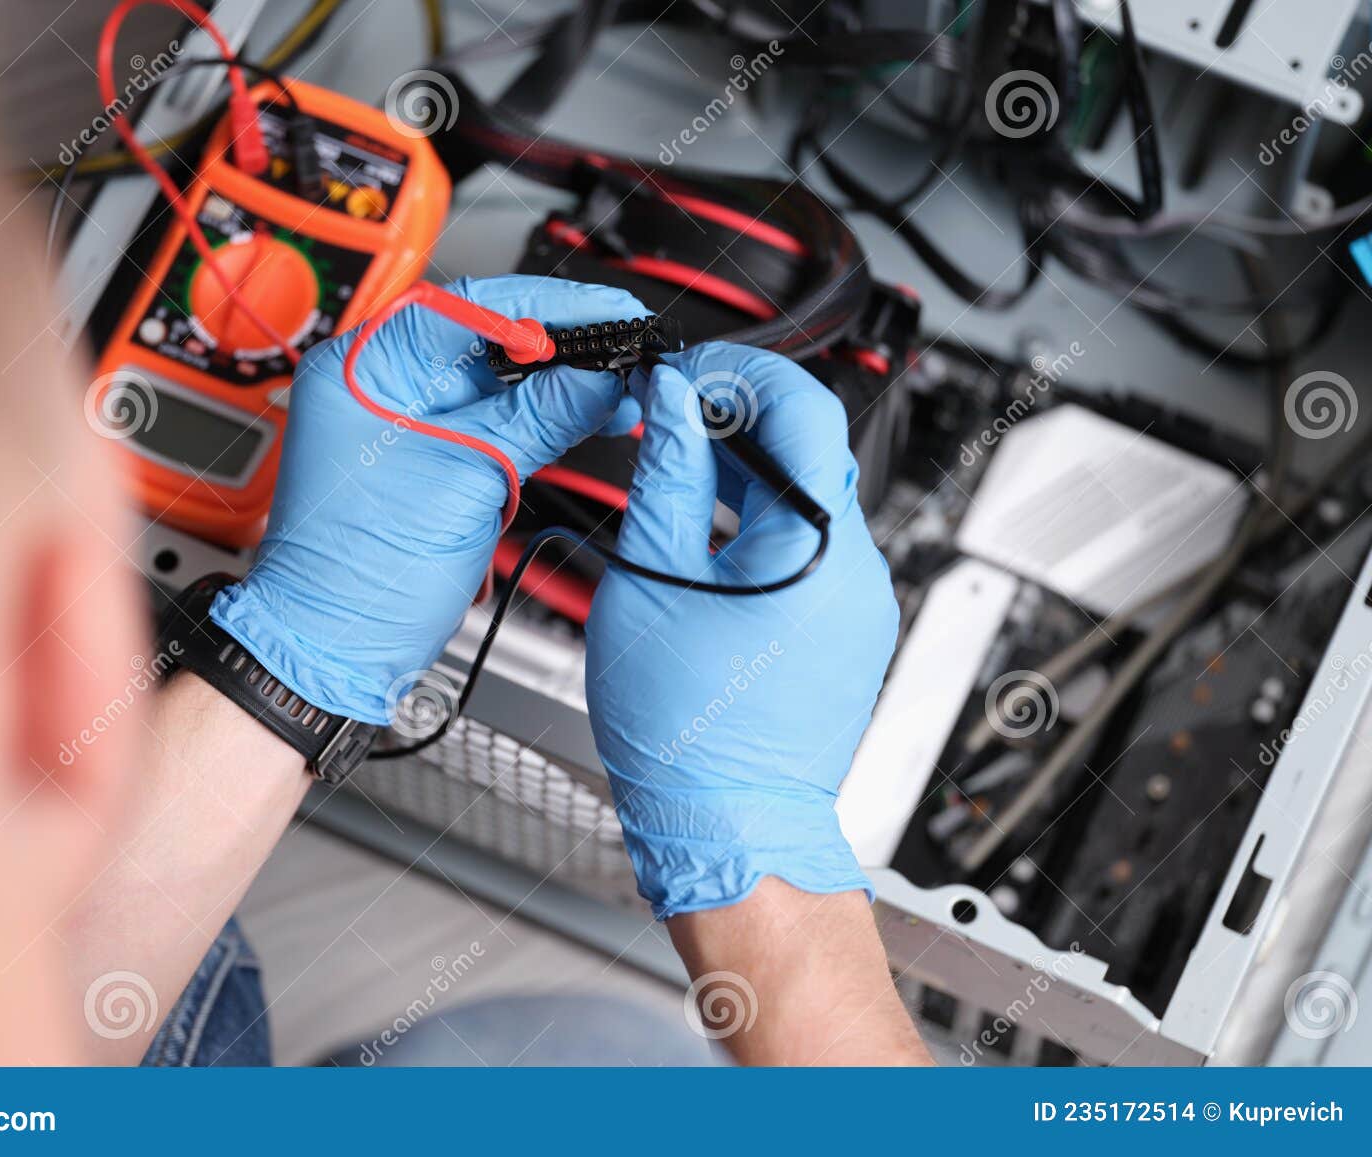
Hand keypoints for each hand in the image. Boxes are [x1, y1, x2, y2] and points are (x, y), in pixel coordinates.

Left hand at [213, 275, 644, 722]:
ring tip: (614, 402)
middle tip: (624, 361)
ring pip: (497, 390)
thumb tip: (599, 379)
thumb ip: (539, 419)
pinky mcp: (428, 466)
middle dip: (562, 354)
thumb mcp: (467, 481)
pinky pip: (492, 431)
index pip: (468, 306)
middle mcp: (379, 388)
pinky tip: (579, 429)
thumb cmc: (356, 578)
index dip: (549, 306)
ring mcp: (404, 428)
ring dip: (557, 397)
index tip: (609, 312)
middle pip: (487, 344)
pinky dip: (535, 433)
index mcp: (362, 369)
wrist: (333, 655)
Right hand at [584, 342, 898, 918]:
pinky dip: (764, 525)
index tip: (687, 372)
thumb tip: (673, 402)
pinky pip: (814, 551)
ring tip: (678, 469)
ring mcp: (862, 604)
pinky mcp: (850, 631)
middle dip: (737, 419)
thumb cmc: (688, 735)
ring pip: (811, 500)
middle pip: (810, 451)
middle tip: (669, 414)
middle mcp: (859, 570)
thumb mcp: (652, 582)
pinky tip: (709, 531)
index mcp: (816, 547)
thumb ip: (667, 475)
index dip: (738, 371)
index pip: (802, 406)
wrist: (728, 827)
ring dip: (748, 472)